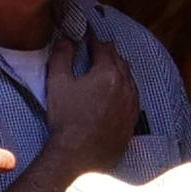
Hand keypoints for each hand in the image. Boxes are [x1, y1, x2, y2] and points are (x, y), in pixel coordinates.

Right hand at [37, 28, 143, 180]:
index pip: (103, 48)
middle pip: (119, 61)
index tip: (87, 36)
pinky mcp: (132, 121)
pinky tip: (118, 93)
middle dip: (108, 53)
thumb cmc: (66, 119)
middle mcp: (125, 86)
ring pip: (129, 79)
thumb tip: (67, 39)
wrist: (77, 155)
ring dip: (119, 70)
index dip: (93, 40)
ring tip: (109, 69)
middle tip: (98, 50)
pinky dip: (125, 89)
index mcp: (108, 73)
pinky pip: (133, 98)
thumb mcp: (57, 83)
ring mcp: (132, 105)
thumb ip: (62, 56)